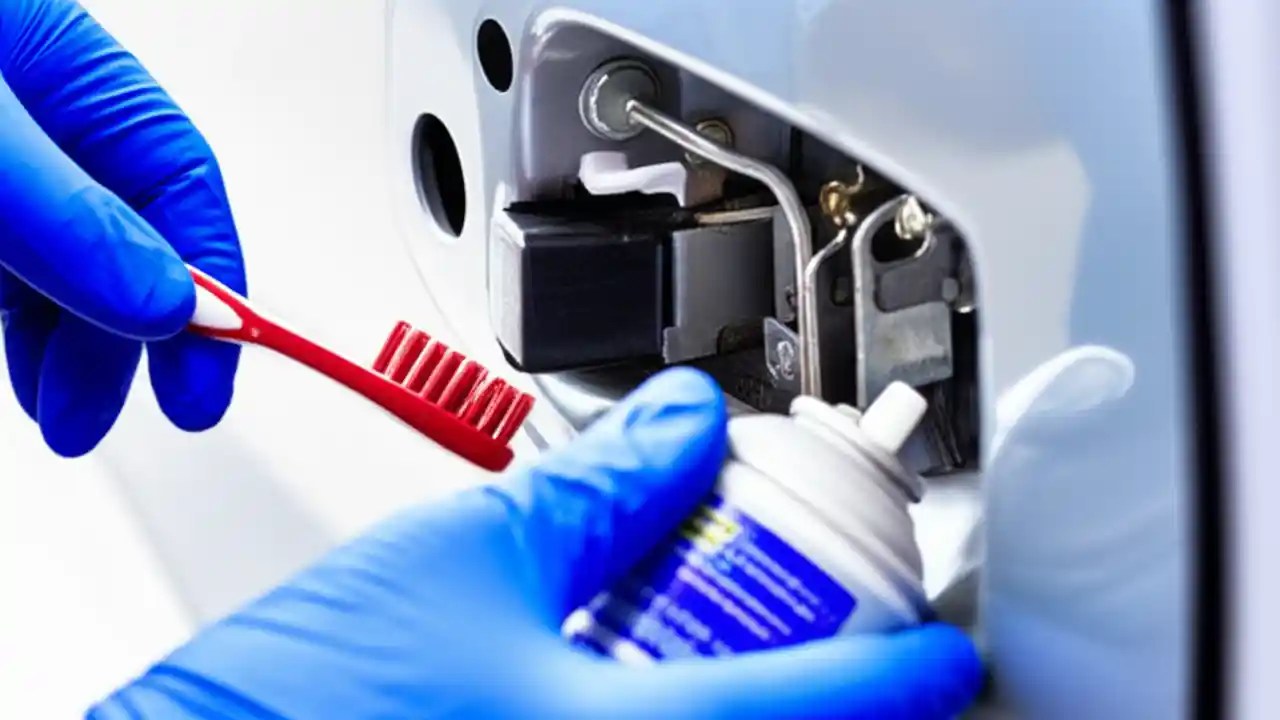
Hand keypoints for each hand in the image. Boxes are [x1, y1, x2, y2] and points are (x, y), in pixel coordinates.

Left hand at [0, 0, 243, 455]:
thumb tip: (164, 298)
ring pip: (54, 254)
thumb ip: (61, 211)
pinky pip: (2, 258)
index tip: (209, 378)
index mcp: (67, 65)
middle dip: (131, 333)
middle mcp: (30, 103)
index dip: (208, 287)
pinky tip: (25, 356)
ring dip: (72, 339)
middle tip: (135, 413)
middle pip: (122, 229)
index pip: (179, 180)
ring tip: (67, 412)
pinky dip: (19, 315)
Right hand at [91, 369, 980, 718]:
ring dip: (756, 702)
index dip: (910, 670)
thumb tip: (684, 424)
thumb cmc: (286, 705)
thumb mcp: (460, 556)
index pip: (832, 705)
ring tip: (716, 633)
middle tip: (821, 615)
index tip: (946, 649)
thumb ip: (597, 489)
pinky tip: (633, 685)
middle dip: (828, 680)